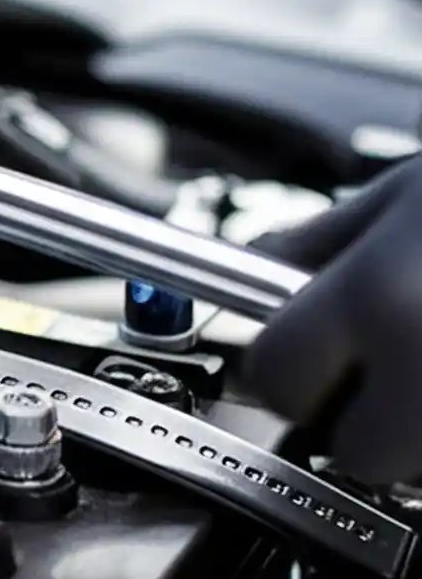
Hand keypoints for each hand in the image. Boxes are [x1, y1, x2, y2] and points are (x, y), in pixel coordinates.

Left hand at [249, 156, 421, 482]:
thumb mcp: (404, 194)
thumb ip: (316, 244)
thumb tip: (255, 272)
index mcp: (380, 298)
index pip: (275, 376)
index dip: (282, 364)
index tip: (297, 356)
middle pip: (352, 448)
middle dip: (361, 414)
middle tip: (387, 365)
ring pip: (420, 466)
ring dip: (421, 427)